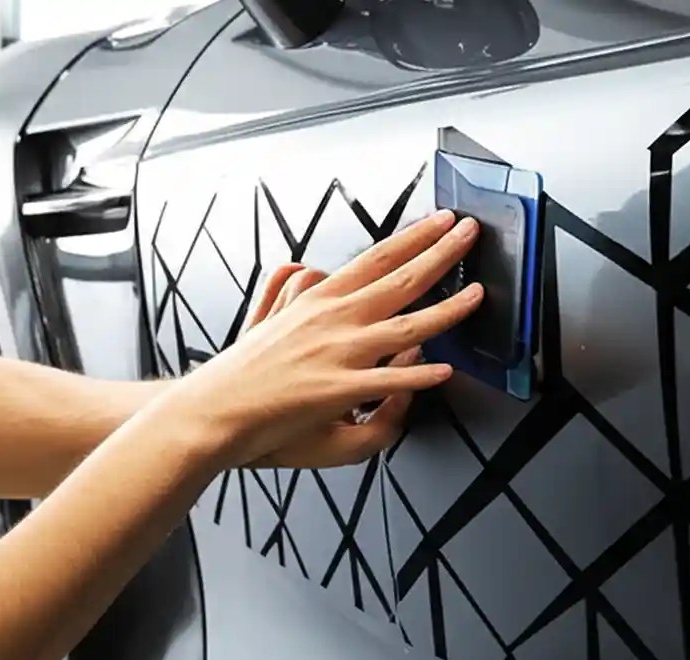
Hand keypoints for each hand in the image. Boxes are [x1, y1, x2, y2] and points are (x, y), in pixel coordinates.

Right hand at [164, 210, 482, 470]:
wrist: (212, 408)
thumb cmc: (240, 371)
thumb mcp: (268, 316)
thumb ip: (290, 289)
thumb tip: (308, 270)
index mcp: (320, 301)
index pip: (377, 259)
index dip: (415, 237)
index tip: (441, 221)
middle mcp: (333, 320)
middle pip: (400, 280)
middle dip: (441, 252)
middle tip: (469, 233)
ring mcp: (337, 354)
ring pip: (406, 327)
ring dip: (447, 309)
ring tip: (477, 294)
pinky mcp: (337, 391)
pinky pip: (388, 381)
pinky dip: (417, 374)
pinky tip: (443, 368)